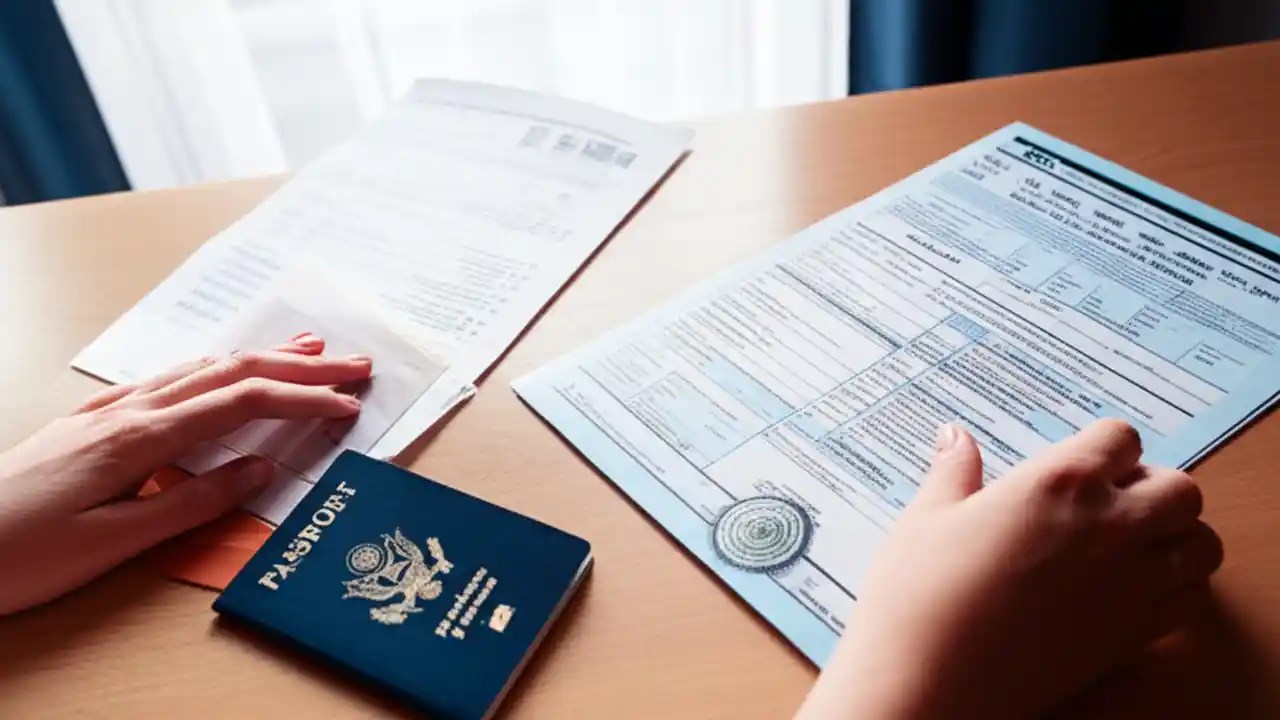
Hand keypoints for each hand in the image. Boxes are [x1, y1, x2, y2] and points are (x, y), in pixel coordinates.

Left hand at [0, 334, 371, 614]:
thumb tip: (258, 467)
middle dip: (299, 365)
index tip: (351, 404)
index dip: (303, 399)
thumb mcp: (113, 544)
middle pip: (230, 371)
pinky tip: (218, 366)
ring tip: (307, 347)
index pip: (242, 404)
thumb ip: (191, 501)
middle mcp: (127, 411)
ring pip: (198, 367)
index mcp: (139, 439)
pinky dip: (210, 367)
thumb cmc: (19, 556)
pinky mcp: (88, 421)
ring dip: (259, 355)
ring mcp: (105, 411)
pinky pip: (166, 379)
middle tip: (355, 362)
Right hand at [797, 419, 1222, 718]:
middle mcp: (1110, 526)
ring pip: (1201, 544)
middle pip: (1180, 488)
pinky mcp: (1134, 635)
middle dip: (1153, 489)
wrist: (928, 677)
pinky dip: (1175, 589)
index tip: (1081, 465)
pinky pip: (1190, 599)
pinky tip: (1129, 591)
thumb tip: (954, 437)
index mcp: (1060, 482)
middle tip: (1111, 504)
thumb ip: (954, 471)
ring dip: (1176, 538)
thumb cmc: (920, 594)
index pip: (1120, 438)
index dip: (1103, 449)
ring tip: (1131, 546)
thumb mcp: (927, 517)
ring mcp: (1130, 584)